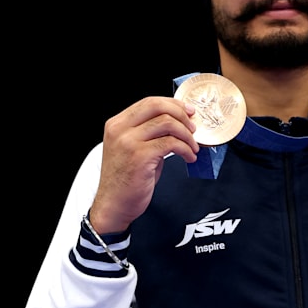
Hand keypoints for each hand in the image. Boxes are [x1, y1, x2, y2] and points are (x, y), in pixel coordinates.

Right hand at [89, 96, 198, 234]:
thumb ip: (148, 133)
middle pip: (157, 106)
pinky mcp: (140, 156)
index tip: (187, 112)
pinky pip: (171, 143)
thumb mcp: (132, 149)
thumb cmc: (125, 180)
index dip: (172, 104)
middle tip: (193, 127)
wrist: (113, 205)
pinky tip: (189, 157)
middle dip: (181, 114)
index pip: (148, 102)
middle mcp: (120, 129)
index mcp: (116, 124)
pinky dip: (185, 149)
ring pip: (167, 123)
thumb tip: (177, 123)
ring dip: (186, 135)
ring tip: (192, 147)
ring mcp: (128, 142)